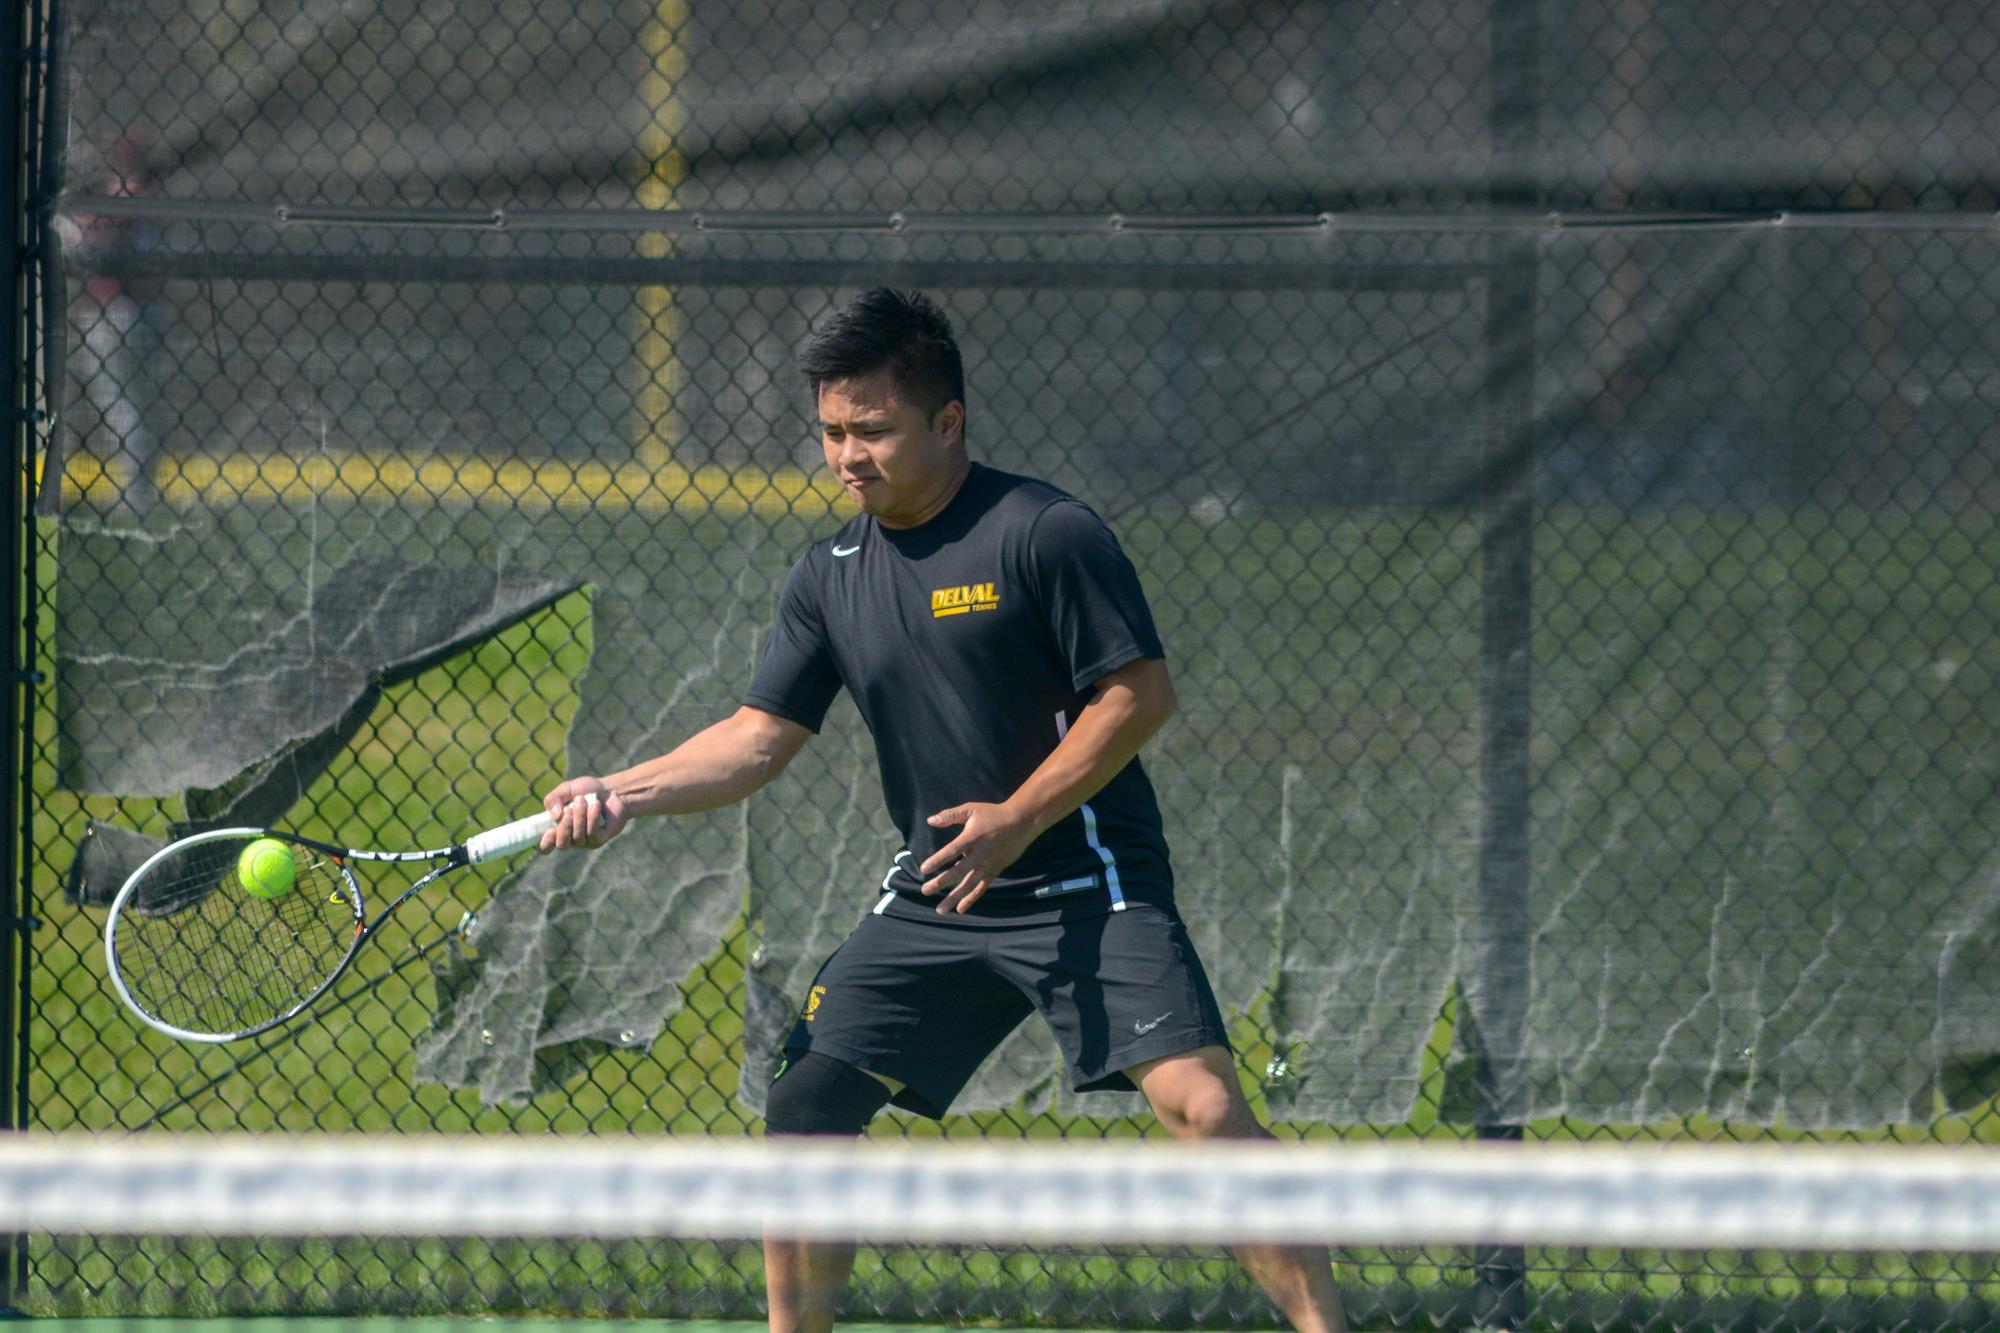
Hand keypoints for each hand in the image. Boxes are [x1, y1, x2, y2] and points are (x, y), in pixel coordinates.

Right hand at [538, 777, 627, 851]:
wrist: (610, 789)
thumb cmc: (585, 791)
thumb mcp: (566, 790)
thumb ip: (553, 799)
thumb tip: (555, 816)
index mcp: (557, 828)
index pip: (546, 847)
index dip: (546, 843)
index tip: (550, 830)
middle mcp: (570, 838)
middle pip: (562, 844)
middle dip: (564, 826)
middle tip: (569, 808)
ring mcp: (585, 841)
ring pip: (578, 837)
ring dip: (579, 816)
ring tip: (582, 800)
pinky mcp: (599, 839)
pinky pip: (592, 834)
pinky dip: (592, 817)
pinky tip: (595, 805)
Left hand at [920, 801, 1036, 913]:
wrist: (1021, 823)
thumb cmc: (993, 815)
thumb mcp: (971, 809)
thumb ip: (950, 816)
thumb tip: (930, 821)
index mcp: (971, 838)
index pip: (951, 851)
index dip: (937, 861)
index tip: (923, 869)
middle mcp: (979, 855)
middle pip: (958, 872)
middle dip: (940, 883)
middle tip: (925, 890)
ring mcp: (987, 866)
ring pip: (969, 885)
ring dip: (954, 897)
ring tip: (940, 909)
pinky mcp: (994, 872)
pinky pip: (981, 888)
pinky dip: (971, 899)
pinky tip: (960, 909)